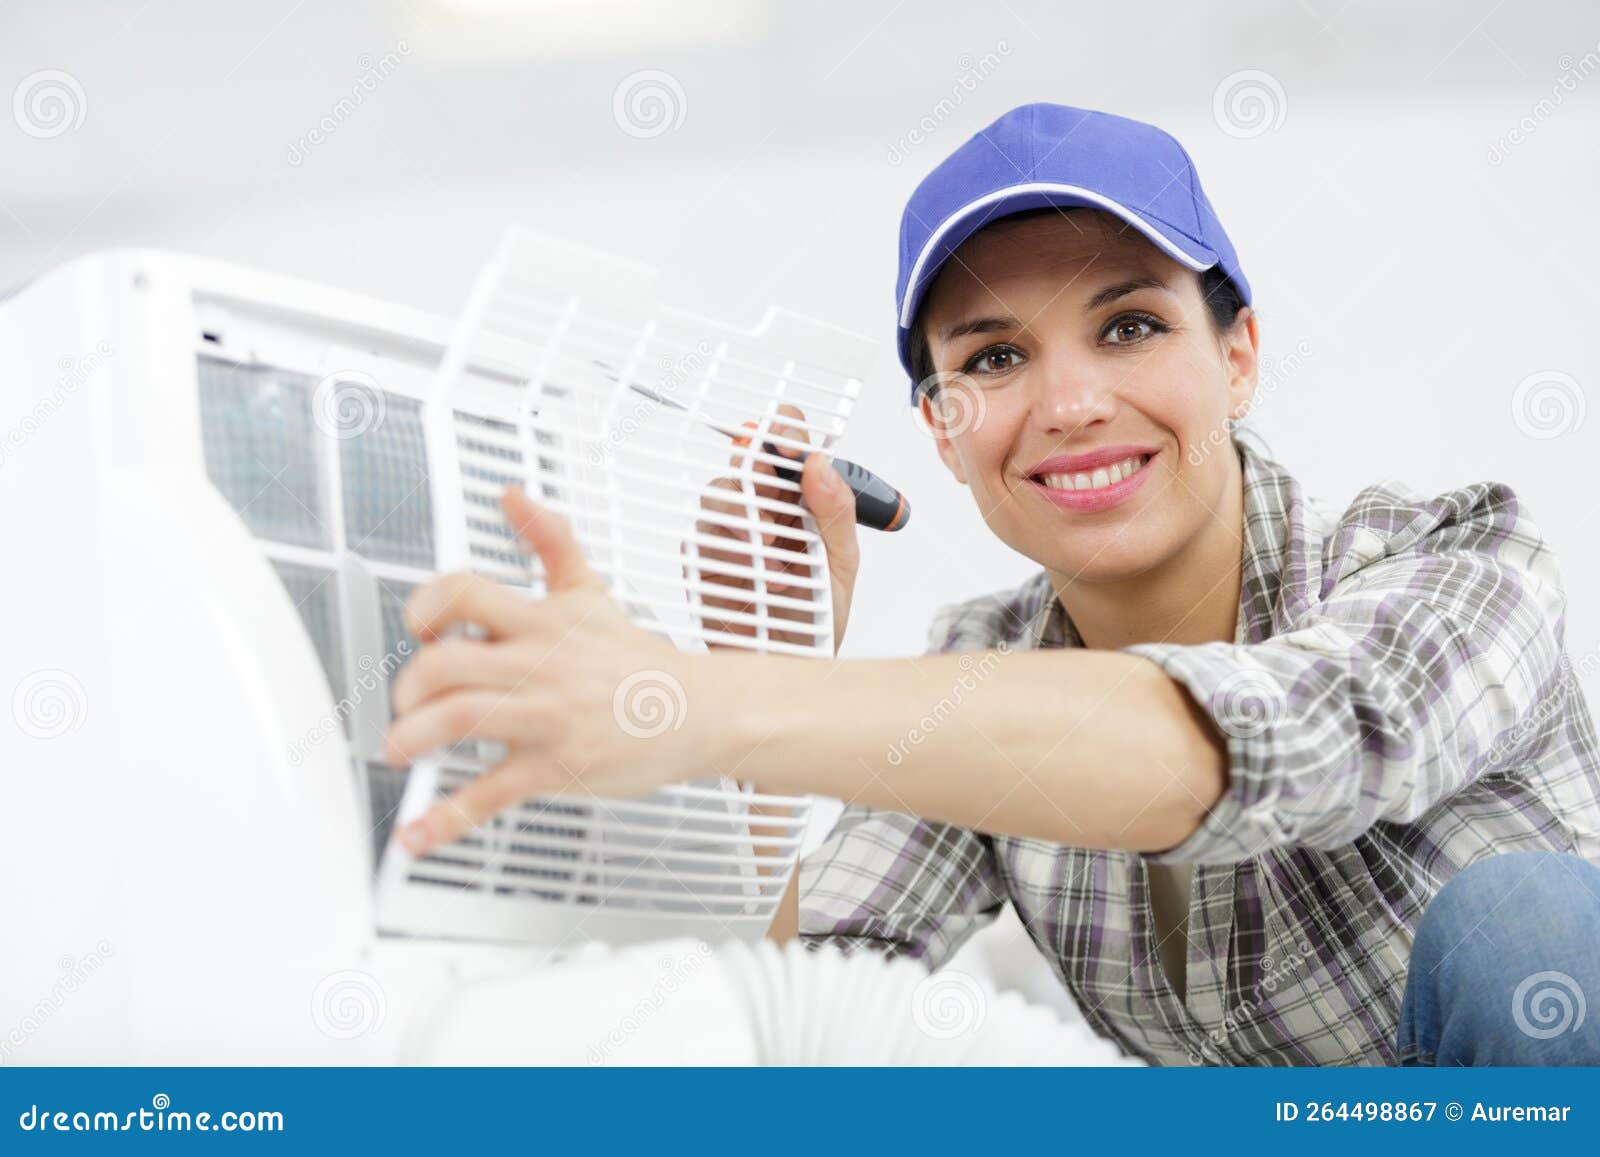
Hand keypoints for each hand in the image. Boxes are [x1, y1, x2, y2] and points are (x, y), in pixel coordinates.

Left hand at [384, 487, 704, 856]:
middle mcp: (538, 666)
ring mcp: (546, 718)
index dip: (425, 606)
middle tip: (406, 703)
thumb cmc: (637, 661)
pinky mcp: (556, 768)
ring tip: (399, 750)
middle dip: (408, 686)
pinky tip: (418, 833)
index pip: (462, 592)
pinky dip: (445, 819)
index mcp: (540, 622)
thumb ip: (548, 540)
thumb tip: (513, 496)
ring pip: (458, 719)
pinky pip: (489, 794)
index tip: (419, 627)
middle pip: (445, 662)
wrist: (700, 711)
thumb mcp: (589, 591)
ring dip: (411, 737)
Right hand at [692, 404, 860, 654]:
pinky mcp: (702, 558)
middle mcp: (761, 507)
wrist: (789, 668)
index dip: (786, 431)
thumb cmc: (816, 617)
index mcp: (800, 499)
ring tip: (775, 548)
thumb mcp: (842, 564)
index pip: (787, 443)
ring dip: (748, 513)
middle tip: (772, 481)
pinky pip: (703, 535)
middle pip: (746, 458)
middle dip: (758, 462)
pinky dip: (733, 549)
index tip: (793, 442)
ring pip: (720, 492)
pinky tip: (762, 574)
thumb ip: (836, 512)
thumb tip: (820, 464)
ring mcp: (727, 531)